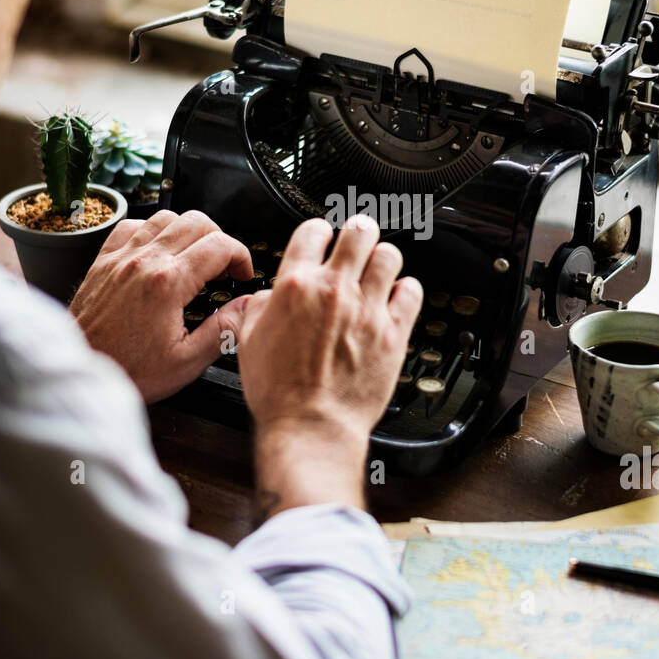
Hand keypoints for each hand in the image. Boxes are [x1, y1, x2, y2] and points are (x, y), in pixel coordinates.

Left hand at [70, 210, 253, 402]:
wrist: (81, 370)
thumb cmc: (128, 370)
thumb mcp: (187, 362)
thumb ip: (223, 331)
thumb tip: (246, 306)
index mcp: (168, 283)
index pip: (219, 246)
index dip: (241, 257)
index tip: (242, 275)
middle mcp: (144, 262)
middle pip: (196, 222)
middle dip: (220, 240)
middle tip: (223, 267)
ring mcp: (121, 257)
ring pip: (166, 217)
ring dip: (188, 232)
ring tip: (194, 257)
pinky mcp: (103, 261)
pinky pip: (133, 226)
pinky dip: (153, 231)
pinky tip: (159, 252)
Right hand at [237, 215, 422, 517]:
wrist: (311, 427)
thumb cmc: (279, 393)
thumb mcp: (247, 342)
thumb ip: (258, 307)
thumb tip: (269, 296)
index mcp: (296, 286)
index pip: (313, 230)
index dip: (318, 232)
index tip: (322, 239)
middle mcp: (335, 291)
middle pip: (359, 231)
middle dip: (358, 233)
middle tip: (357, 244)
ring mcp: (368, 310)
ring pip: (389, 256)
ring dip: (382, 259)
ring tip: (377, 271)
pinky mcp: (393, 333)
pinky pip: (411, 292)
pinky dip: (405, 290)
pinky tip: (396, 297)